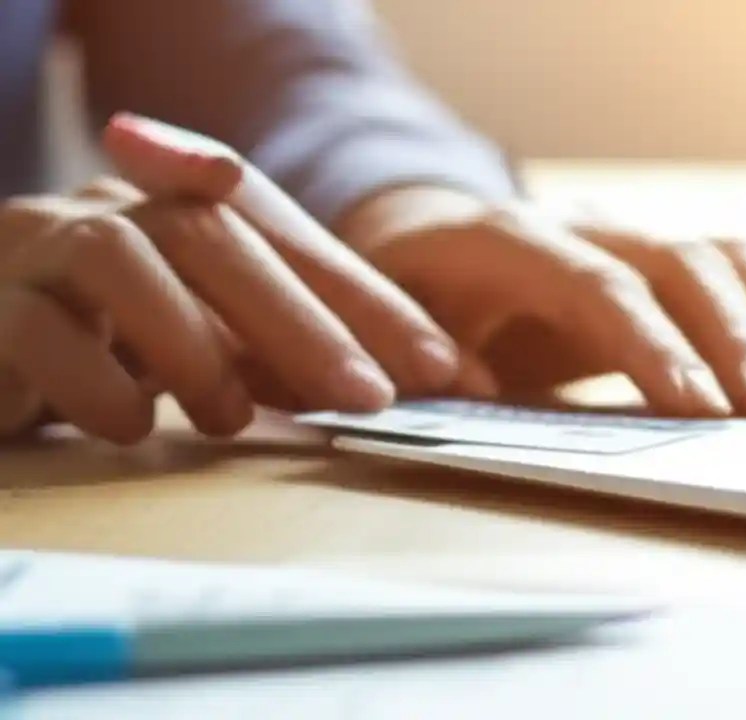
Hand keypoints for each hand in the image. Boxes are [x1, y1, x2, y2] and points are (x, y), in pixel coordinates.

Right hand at [0, 124, 491, 443]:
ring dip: (194, 345)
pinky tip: (132, 426)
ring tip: (228, 417)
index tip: (441, 367)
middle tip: (369, 397)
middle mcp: (115, 211)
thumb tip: (438, 381)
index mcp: (183, 209)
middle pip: (216, 237)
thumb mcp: (217, 335)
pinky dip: (97, 381)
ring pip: (119, 258)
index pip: (289, 237)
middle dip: (304, 322)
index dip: (367, 296)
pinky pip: (37, 328)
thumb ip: (301, 346)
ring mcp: (39, 248)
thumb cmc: (116, 342)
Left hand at [337, 186, 745, 416]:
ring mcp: (626, 236)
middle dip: (729, 337)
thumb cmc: (408, 298)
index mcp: (502, 241)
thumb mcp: (383, 326)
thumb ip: (415, 353)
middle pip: (676, 260)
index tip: (696, 408)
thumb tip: (469, 386)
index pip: (592, 283)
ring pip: (719, 255)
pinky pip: (735, 266)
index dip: (649, 342)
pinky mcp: (657, 259)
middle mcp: (577, 227)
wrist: (426, 243)